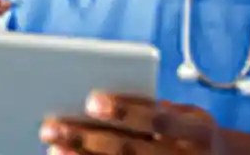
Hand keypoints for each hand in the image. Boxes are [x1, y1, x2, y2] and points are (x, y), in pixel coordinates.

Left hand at [41, 91, 223, 154]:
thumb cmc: (191, 132)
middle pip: (131, 151)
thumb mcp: (187, 115)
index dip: (126, 110)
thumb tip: (97, 102)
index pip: (159, 118)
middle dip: (88, 138)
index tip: (91, 99)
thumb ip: (153, 108)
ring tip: (53, 148)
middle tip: (51, 126)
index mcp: (197, 130)